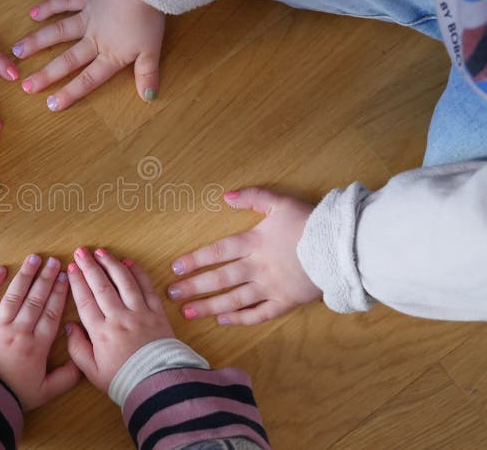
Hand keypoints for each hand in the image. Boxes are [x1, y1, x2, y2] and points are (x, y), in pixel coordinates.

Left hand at [0, 254, 79, 409]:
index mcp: (37, 346)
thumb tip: (83, 360)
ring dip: (25, 275)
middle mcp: (19, 331)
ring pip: (14, 295)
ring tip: (34, 258)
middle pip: (36, 299)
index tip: (66, 277)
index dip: (60, 293)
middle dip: (46, 278)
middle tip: (54, 261)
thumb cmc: (13, 394)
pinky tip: (0, 269)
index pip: (51, 313)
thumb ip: (67, 377)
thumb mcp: (46, 392)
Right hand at [13, 0, 164, 111]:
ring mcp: (88, 17)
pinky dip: (49, 6)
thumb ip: (147, 74)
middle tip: (25, 86)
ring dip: (37, 42)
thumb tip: (147, 97)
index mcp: (110, 54)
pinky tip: (33, 13)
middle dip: (46, 75)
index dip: (70, 93)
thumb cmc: (148, 18)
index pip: (88, 79)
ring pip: (59, 32)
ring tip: (17, 52)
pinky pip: (65, 2)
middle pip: (67, 60)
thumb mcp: (152, 50)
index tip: (51, 106)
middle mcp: (94, 39)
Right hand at [65, 247, 173, 391]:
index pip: (85, 300)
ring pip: (124, 282)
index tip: (71, 268)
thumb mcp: (92, 371)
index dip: (77, 282)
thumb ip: (77, 348)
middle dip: (89, 266)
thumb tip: (68, 326)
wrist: (159, 386)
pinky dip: (138, 273)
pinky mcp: (157, 313)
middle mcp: (119, 318)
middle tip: (81, 251)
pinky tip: (129, 263)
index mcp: (101, 332)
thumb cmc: (124, 380)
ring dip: (111, 264)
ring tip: (101, 252)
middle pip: (101, 286)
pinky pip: (147, 288)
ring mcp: (140, 313)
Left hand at [169, 188, 321, 324]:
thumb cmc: (311, 222)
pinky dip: (241, 319)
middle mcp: (257, 267)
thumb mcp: (280, 202)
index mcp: (253, 242)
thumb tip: (226, 196)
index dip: (194, 261)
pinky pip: (259, 314)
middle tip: (172, 295)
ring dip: (209, 306)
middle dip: (194, 288)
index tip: (175, 268)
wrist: (343, 246)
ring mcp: (271, 287)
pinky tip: (224, 321)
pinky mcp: (286, 302)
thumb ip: (252, 196)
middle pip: (219, 279)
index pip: (216, 253)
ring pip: (234, 299)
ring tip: (188, 312)